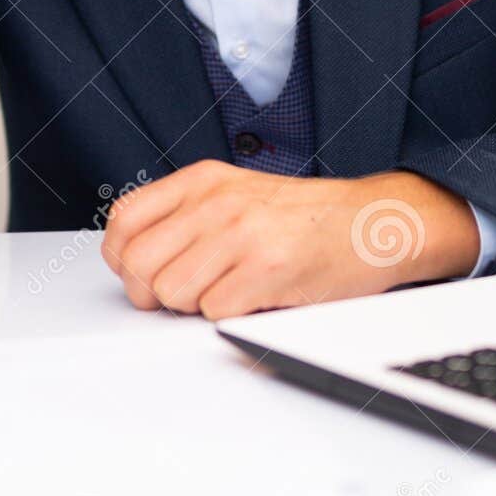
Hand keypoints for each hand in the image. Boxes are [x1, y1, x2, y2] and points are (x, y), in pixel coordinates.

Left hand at [100, 161, 479, 319]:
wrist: (372, 222)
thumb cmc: (307, 217)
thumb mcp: (235, 194)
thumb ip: (186, 217)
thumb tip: (133, 259)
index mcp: (203, 180)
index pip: (124, 221)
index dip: (123, 259)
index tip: (142, 274)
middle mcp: (217, 201)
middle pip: (139, 264)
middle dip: (153, 293)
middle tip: (183, 295)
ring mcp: (242, 232)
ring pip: (172, 292)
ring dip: (195, 305)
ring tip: (229, 290)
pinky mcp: (268, 267)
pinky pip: (214, 311)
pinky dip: (230, 316)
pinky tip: (255, 297)